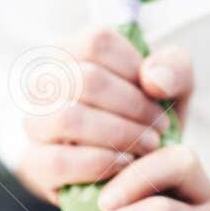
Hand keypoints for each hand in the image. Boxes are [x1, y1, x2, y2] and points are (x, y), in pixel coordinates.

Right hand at [19, 28, 193, 205]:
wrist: (129, 168)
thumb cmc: (145, 115)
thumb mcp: (171, 86)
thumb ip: (175, 69)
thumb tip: (152, 79)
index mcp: (72, 50)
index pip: (97, 42)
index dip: (133, 67)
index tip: (157, 92)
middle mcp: (44, 81)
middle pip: (87, 80)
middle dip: (134, 106)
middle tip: (160, 126)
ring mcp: (35, 121)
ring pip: (68, 118)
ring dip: (119, 134)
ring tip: (148, 145)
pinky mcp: (35, 163)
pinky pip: (59, 161)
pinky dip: (100, 163)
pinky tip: (125, 164)